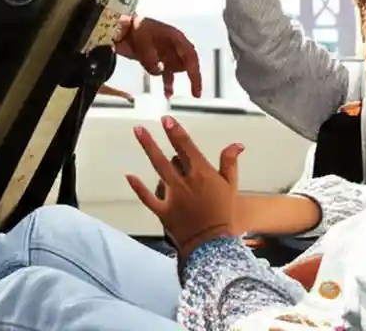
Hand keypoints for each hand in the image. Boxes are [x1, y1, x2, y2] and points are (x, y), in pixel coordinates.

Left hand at [115, 15, 201, 97]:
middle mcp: (174, 45)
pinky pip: (166, 73)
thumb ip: (152, 59)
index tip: (196, 86)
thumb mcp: (143, 43)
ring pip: (176, 69)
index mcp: (175, 37)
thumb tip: (160, 71)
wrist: (121, 27)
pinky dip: (167, 83)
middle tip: (195, 93)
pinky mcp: (158, 58)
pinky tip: (167, 93)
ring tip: (169, 93)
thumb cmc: (135, 28)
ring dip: (174, 81)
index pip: (190, 56)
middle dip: (191, 77)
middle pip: (187, 63)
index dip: (195, 72)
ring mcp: (166, 52)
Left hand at [126, 116, 243, 258]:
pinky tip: (129, 176)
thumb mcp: (231, 186)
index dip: (176, 132)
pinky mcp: (164, 212)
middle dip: (155, 139)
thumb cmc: (224, 214)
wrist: (214, 244)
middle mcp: (186, 182)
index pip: (187, 148)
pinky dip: (138, 188)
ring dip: (148, 149)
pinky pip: (148, 198)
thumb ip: (230, 162)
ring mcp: (174, 197)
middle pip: (168, 156)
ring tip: (139, 132)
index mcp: (203, 174)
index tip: (167, 120)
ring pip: (158, 169)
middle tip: (142, 126)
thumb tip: (237, 144)